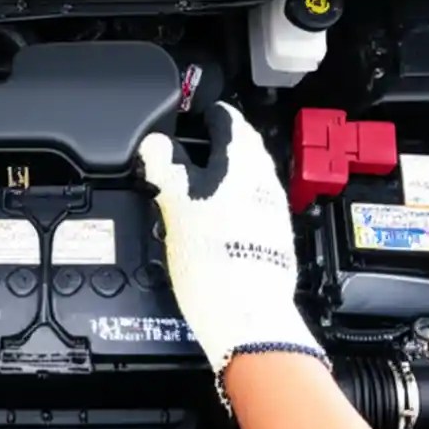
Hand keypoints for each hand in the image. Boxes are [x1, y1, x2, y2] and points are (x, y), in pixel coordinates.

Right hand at [137, 102, 324, 392]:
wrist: (245, 313)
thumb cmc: (213, 257)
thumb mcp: (176, 204)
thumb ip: (166, 166)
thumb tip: (155, 143)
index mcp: (243, 161)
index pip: (226, 118)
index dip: (202, 116)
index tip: (186, 121)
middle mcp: (265, 179)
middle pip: (242, 146)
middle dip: (216, 144)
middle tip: (189, 150)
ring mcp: (272, 209)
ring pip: (248, 176)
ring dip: (225, 174)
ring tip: (196, 186)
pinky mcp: (273, 236)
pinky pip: (252, 205)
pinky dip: (232, 202)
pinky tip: (215, 220)